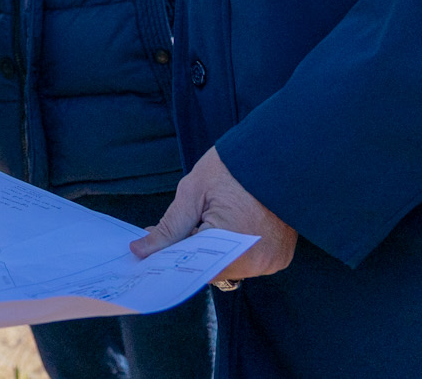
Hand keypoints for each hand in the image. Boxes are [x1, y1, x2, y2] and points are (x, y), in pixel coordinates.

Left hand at [130, 146, 297, 282]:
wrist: (277, 150)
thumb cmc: (233, 167)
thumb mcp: (193, 192)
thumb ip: (169, 229)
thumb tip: (141, 251)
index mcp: (234, 245)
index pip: (192, 267)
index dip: (170, 257)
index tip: (152, 252)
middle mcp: (257, 261)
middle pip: (211, 271)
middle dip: (191, 254)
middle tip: (179, 230)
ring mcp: (272, 261)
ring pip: (228, 268)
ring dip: (213, 253)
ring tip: (208, 222)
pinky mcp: (280, 257)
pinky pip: (248, 262)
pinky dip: (233, 251)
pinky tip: (229, 227)